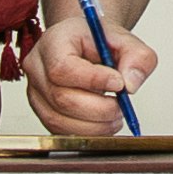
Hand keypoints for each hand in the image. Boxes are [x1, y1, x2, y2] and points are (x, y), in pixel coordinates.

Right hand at [28, 16, 155, 139]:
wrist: (85, 46)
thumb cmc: (98, 41)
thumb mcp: (125, 40)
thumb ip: (137, 58)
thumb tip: (130, 85)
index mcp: (54, 41)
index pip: (63, 67)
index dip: (93, 80)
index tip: (119, 83)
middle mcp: (37, 66)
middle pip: (62, 98)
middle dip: (99, 109)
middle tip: (122, 106)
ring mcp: (36, 91)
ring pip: (59, 120)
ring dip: (94, 125)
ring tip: (115, 116)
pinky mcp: (42, 111)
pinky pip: (60, 131)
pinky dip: (86, 133)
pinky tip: (103, 123)